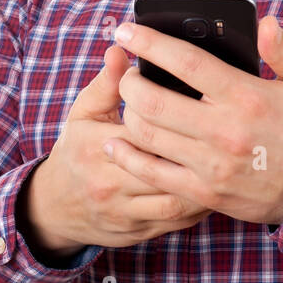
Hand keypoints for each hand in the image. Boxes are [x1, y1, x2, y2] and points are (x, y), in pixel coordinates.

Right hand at [20, 44, 212, 255]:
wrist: (55, 206)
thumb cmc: (77, 149)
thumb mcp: (84, 112)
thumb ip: (107, 82)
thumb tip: (121, 50)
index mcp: (95, 146)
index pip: (141, 127)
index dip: (173, 113)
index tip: (202, 99)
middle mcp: (109, 183)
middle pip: (162, 165)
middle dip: (196, 149)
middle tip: (227, 130)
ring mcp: (125, 212)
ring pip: (175, 199)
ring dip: (206, 182)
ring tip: (228, 160)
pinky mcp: (138, 232)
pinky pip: (177, 222)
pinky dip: (200, 206)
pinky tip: (218, 187)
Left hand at [108, 15, 282, 225]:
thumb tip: (264, 23)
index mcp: (246, 96)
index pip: (186, 61)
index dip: (149, 43)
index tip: (126, 31)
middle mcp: (224, 130)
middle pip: (153, 100)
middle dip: (129, 81)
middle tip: (128, 73)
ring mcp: (211, 165)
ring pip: (147, 135)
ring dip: (127, 113)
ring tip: (128, 101)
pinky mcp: (204, 193)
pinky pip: (153, 173)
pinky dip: (128, 156)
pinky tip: (115, 143)